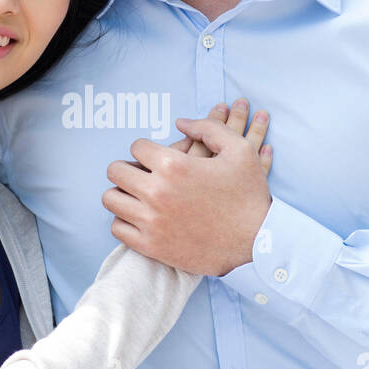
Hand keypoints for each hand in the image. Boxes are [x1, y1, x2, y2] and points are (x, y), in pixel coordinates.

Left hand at [102, 99, 272, 276]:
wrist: (257, 242)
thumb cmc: (248, 195)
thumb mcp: (239, 149)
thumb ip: (208, 127)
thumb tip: (179, 122)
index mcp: (174, 166)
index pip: (137, 146)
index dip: (147, 149)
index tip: (155, 157)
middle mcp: (156, 192)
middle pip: (116, 171)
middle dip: (129, 168)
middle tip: (141, 174)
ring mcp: (151, 221)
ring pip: (111, 199)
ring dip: (123, 193)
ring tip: (137, 194)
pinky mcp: (151, 246)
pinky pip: (117, 228)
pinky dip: (124, 221)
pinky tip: (140, 217)